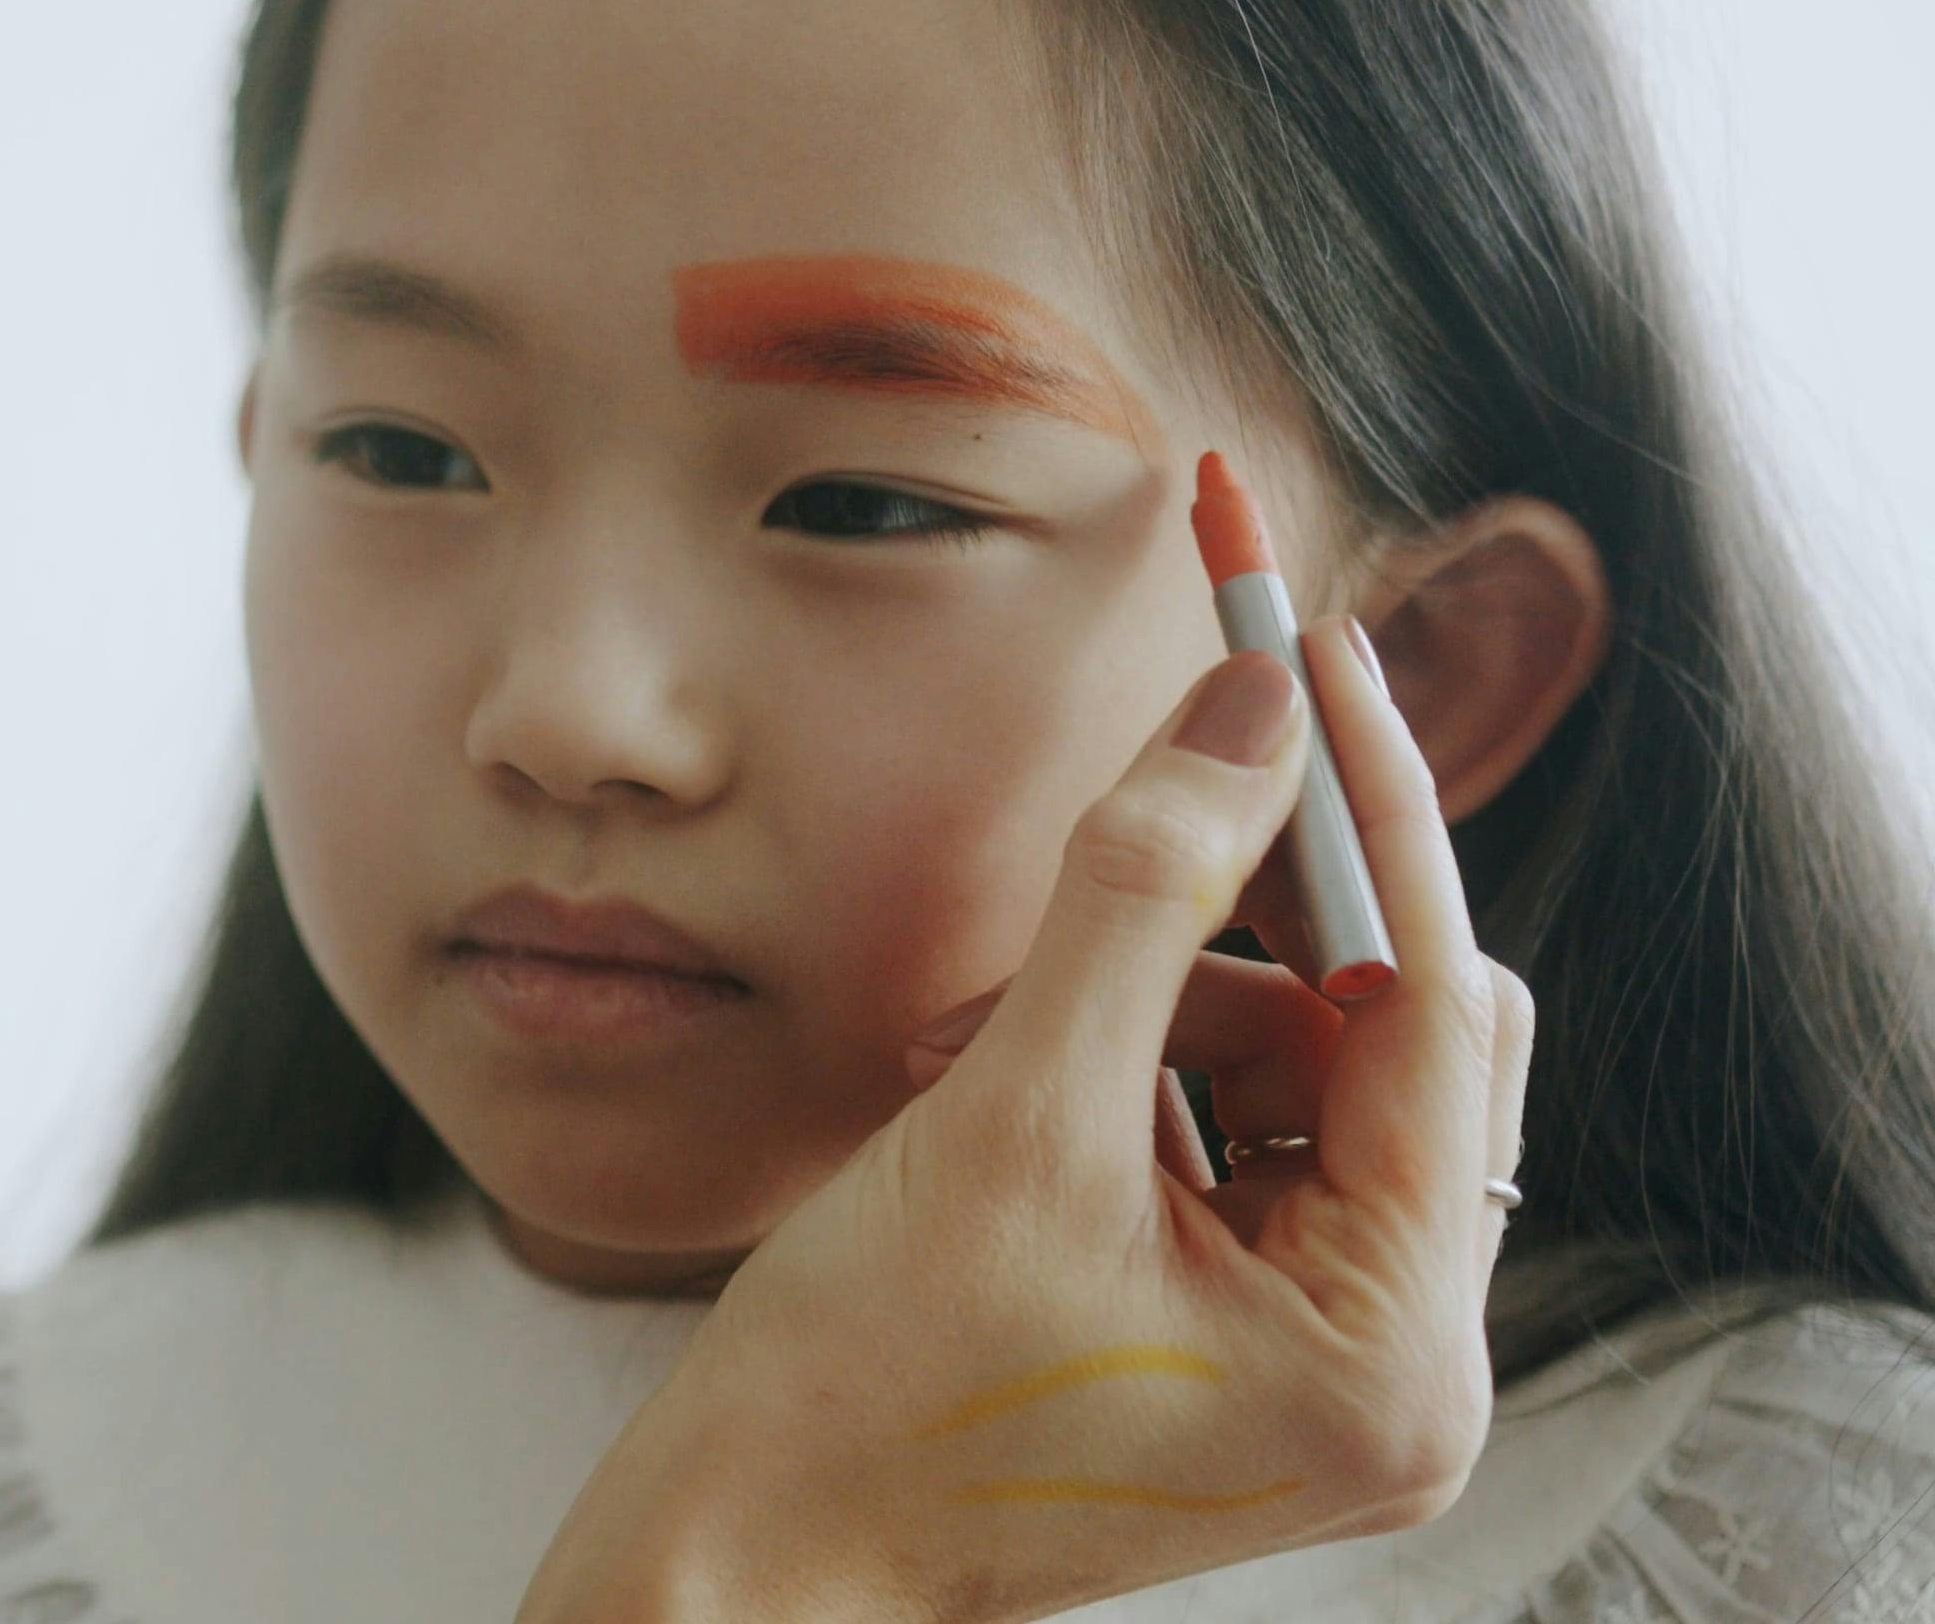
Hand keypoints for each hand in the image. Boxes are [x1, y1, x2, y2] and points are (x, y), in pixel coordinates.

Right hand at [516, 620, 1535, 1623]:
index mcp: (1390, 1353)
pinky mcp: (1248, 1353)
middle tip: (1109, 856)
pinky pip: (1236, 1149)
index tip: (1303, 649)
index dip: (1361, 813)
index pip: (1430, 1011)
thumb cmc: (864, 1388)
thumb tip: (1247, 712)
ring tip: (964, 1053)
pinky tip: (984, 1095)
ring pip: (1295, 1082)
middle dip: (1226, 945)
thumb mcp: (1011, 1112)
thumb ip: (1146, 893)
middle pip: (1386, 1045)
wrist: (752, 1548)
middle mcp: (1399, 1375)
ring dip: (1139, 1016)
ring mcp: (1325, 1370)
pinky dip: (1120, 1086)